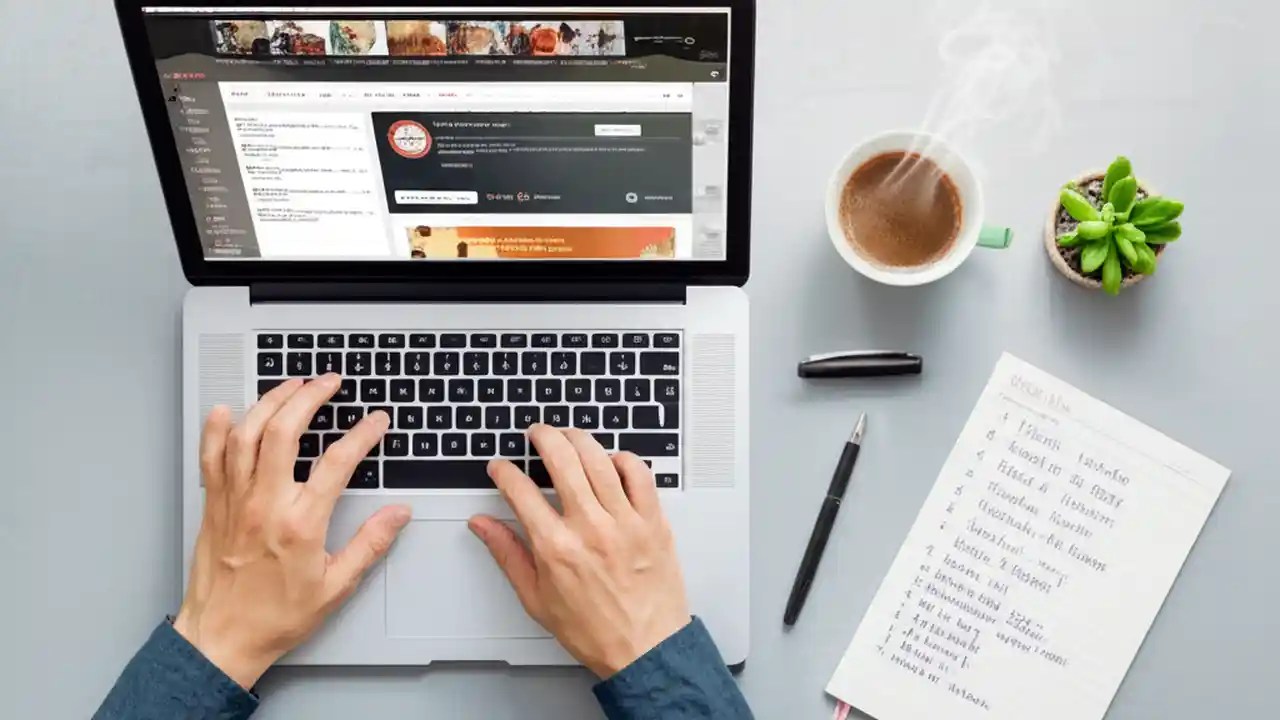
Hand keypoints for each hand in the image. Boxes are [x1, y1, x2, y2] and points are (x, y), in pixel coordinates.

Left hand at [175, 375, 410, 688]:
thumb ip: (370, 544)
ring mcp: (234, 502)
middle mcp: (264, 505)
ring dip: (270, 402)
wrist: (221, 639)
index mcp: (300, 524)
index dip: (362, 434)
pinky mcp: (213, 506)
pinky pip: (211, 457)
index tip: (376, 421)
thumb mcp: (336, 587)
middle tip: (329, 382)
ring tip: (291, 385)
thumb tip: (397, 515)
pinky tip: (227, 411)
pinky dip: (217, 429)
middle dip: (309, 397)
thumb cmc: (274, 618)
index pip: (337, 462)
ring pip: (246, 435)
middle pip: (284, 432)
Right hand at [469, 425, 690, 677]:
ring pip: (599, 459)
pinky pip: (640, 475)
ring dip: (579, 438)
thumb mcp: (536, 598)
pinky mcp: (653, 522)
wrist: (646, 649)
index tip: (501, 467)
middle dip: (543, 437)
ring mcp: (625, 522)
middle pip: (562, 460)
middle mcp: (590, 528)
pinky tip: (611, 460)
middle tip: (536, 433)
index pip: (520, 491)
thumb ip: (507, 554)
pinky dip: (624, 459)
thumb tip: (483, 526)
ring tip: (568, 435)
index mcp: (556, 548)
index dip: (504, 471)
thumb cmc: (595, 630)